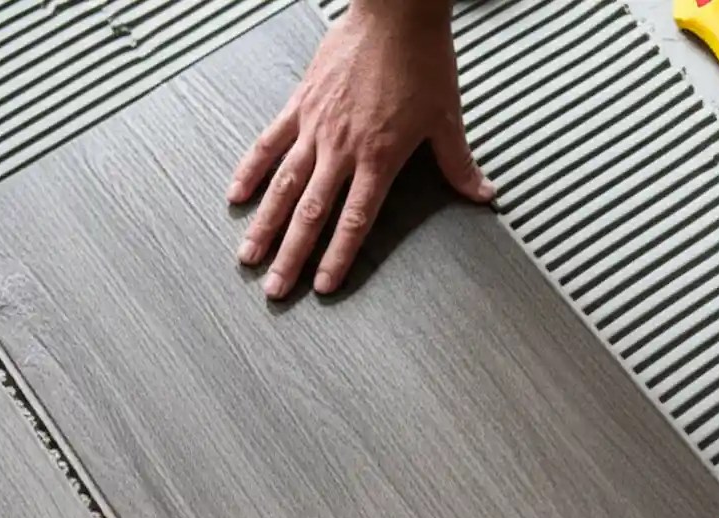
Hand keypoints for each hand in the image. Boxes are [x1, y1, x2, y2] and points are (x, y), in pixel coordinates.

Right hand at [227, 2, 493, 297]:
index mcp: (379, 157)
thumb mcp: (448, 117)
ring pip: (285, 185)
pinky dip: (252, 170)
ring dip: (265, 224)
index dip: (338, 257)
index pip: (355, 219)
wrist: (395, 13)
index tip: (323, 286)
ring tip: (248, 256)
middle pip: (312, 213)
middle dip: (292, 256)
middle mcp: (342, 147)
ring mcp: (316, 126)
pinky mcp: (300, 103)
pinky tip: (236, 196)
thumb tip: (483, 194)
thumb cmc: (421, 60)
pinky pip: (270, 142)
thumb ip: (459, 163)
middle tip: (275, 289)